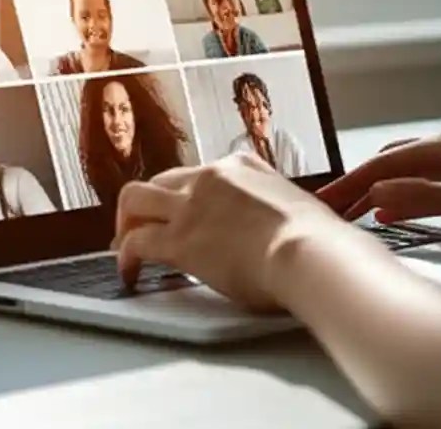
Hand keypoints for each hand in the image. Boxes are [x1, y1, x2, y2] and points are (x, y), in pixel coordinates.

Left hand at [112, 152, 345, 311]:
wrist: (309, 253)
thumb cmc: (317, 241)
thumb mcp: (299, 207)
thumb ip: (277, 210)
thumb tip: (280, 228)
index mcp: (242, 166)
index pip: (201, 174)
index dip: (187, 198)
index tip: (186, 216)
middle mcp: (211, 178)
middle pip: (161, 180)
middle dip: (148, 205)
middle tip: (142, 228)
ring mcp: (191, 206)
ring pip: (134, 200)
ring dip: (125, 222)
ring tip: (124, 246)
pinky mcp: (178, 239)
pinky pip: (135, 242)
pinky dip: (125, 258)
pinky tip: (129, 274)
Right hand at [318, 129, 440, 245]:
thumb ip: (421, 198)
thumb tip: (375, 195)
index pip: (384, 163)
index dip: (350, 183)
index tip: (323, 201)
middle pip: (391, 161)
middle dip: (358, 183)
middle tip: (332, 208)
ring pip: (407, 169)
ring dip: (378, 188)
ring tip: (353, 210)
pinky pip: (424, 180)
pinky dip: (401, 193)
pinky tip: (396, 211)